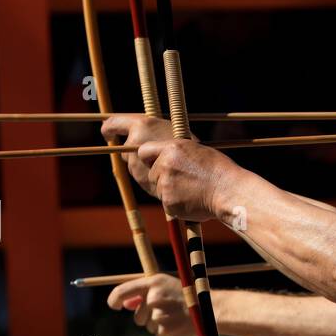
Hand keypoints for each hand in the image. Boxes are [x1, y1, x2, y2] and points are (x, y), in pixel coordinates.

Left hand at [101, 115, 230, 221]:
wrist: (229, 190)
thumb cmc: (214, 168)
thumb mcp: (191, 149)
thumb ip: (167, 150)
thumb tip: (144, 153)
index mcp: (170, 145)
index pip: (138, 148)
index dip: (128, 147)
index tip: (107, 134)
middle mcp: (163, 161)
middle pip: (139, 167)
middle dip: (149, 171)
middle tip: (174, 173)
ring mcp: (164, 182)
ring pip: (151, 185)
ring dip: (163, 186)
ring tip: (188, 185)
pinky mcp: (167, 200)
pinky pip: (162, 200)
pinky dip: (173, 200)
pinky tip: (190, 197)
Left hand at [106, 274, 195, 335]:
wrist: (211, 310)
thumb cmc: (188, 296)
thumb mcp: (167, 287)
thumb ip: (145, 293)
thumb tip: (125, 304)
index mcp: (153, 283)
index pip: (122, 291)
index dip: (114, 300)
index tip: (114, 306)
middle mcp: (153, 298)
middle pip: (137, 316)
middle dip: (147, 317)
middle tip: (167, 312)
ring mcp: (158, 315)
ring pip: (148, 326)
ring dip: (159, 325)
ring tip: (176, 317)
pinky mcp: (164, 331)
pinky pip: (158, 335)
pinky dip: (167, 333)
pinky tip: (179, 325)